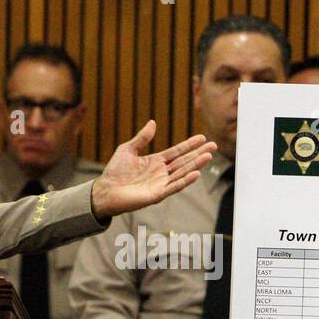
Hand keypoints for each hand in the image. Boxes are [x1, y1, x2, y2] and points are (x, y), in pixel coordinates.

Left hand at [90, 120, 215, 219]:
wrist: (105, 190)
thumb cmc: (115, 172)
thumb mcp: (128, 149)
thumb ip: (142, 138)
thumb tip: (152, 122)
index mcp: (156, 162)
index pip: (177, 151)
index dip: (189, 145)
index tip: (202, 137)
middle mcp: (161, 173)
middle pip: (184, 161)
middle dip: (199, 154)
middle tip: (214, 146)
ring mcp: (160, 184)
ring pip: (182, 173)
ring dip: (196, 165)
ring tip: (208, 156)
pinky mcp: (157, 195)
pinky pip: (174, 187)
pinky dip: (185, 181)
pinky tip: (196, 174)